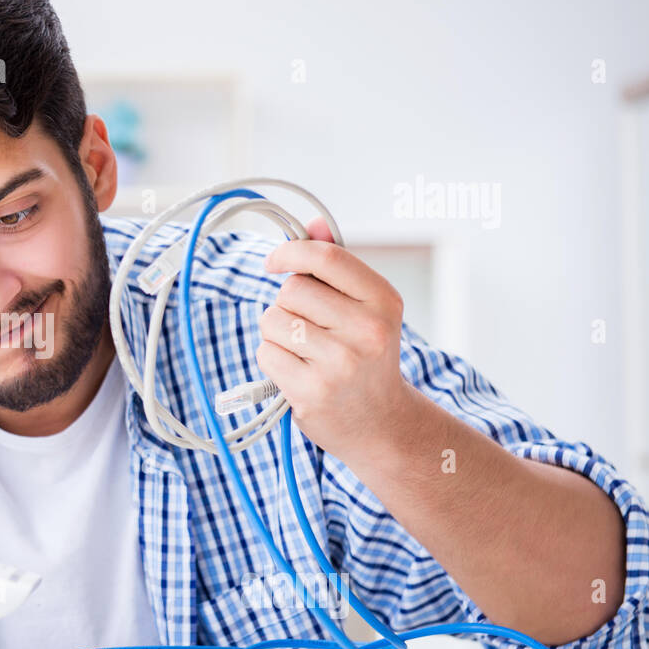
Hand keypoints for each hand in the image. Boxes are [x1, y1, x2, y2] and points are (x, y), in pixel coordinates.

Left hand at [258, 217, 415, 460]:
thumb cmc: (365, 357)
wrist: (381, 424)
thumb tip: (313, 224)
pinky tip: (298, 373)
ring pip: (273, 321)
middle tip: (308, 328)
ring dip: (277, 334)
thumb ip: (337, 266)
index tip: (274, 262)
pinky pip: (265, 354)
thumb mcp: (365, 309)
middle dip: (287, 304)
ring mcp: (339, 364)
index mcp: (383, 301)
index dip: (290, 252)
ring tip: (305, 353)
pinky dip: (272, 360)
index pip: (326, 258)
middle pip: (291, 291)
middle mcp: (366, 331)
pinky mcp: (312, 392)